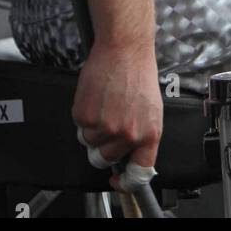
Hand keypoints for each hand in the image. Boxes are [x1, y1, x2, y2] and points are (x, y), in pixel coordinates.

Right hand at [72, 40, 163, 188]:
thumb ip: (141, 136)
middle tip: (108, 122)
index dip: (125, 182)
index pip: (137, 174)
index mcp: (148, 135)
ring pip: (90, 142)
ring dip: (93, 127)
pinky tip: (96, 96)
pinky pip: (79, 126)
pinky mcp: (85, 115)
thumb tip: (129, 155)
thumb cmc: (138, 74)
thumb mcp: (151, 110)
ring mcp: (105, 127)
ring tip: (104, 103)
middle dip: (103, 145)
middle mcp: (127, 135)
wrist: (125, 49)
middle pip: (105, 158)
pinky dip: (84, 113)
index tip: (117, 179)